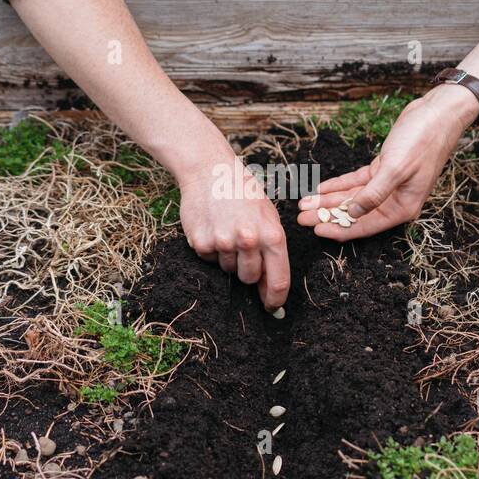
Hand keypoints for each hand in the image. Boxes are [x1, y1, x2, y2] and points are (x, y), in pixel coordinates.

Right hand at [178, 154, 290, 308]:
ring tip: (227, 229)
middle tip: (243, 246)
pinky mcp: (201, 243)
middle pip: (250, 278)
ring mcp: (223, 242)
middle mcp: (248, 241)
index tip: (273, 307)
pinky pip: (209, 259)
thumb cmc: (243, 193)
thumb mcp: (268, 216)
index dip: (276, 299)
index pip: (278, 280)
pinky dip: (211, 249)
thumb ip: (272, 250)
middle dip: (248, 269)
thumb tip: (269, 287)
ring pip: (228, 269)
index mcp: (272, 235)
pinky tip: (213, 227)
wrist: (210, 171)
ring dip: (228, 256)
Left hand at [297, 85, 478, 239]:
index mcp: (403, 206)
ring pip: (352, 197)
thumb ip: (374, 194)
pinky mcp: (383, 168)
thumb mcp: (396, 168)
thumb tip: (353, 213)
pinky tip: (321, 188)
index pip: (365, 225)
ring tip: (305, 203)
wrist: (437, 113)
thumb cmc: (423, 140)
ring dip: (328, 199)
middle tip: (301, 217)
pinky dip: (339, 184)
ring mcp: (388, 184)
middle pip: (355, 213)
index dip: (339, 229)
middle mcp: (395, 199)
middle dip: (327, 214)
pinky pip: (357, 181)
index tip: (315, 230)